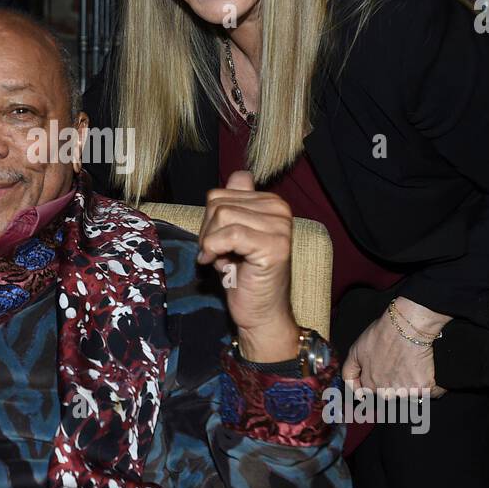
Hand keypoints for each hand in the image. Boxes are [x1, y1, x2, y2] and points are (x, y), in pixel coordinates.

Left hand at [197, 170, 300, 362]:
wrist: (260, 313)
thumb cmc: (243, 276)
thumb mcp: (233, 234)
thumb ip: (236, 202)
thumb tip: (240, 174)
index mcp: (271, 203)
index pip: (220, 194)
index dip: (209, 222)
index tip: (219, 244)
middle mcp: (280, 209)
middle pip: (217, 203)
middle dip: (208, 232)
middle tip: (220, 255)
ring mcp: (280, 227)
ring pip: (221, 216)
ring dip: (211, 243)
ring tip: (224, 261)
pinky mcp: (275, 246)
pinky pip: (229, 234)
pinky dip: (215, 250)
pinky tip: (221, 266)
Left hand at [342, 296, 449, 396]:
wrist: (406, 326)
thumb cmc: (381, 334)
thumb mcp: (355, 351)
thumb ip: (350, 373)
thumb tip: (356, 393)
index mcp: (370, 384)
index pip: (371, 394)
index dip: (376, 382)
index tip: (384, 373)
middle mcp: (386, 392)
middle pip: (391, 395)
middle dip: (394, 385)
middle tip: (398, 365)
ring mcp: (405, 392)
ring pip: (410, 395)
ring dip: (412, 386)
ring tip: (411, 365)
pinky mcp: (423, 388)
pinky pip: (432, 394)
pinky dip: (433, 387)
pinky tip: (427, 371)